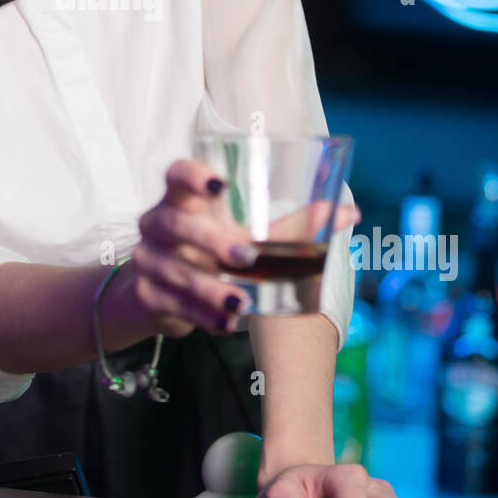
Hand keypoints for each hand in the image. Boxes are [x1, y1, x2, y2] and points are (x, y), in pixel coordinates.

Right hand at [105, 158, 359, 342]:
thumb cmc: (211, 252)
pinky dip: (201, 316)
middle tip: (246, 256)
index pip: (176, 173)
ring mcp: (148, 259)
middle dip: (210, 240)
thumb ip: (293, 226)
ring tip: (240, 303)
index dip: (193, 175)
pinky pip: (173, 304)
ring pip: (175, 270)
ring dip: (209, 288)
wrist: (158, 293)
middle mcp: (159, 223)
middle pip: (175, 223)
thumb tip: (351, 212)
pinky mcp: (146, 294)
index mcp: (182, 199)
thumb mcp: (243, 234)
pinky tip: (225, 324)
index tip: (219, 182)